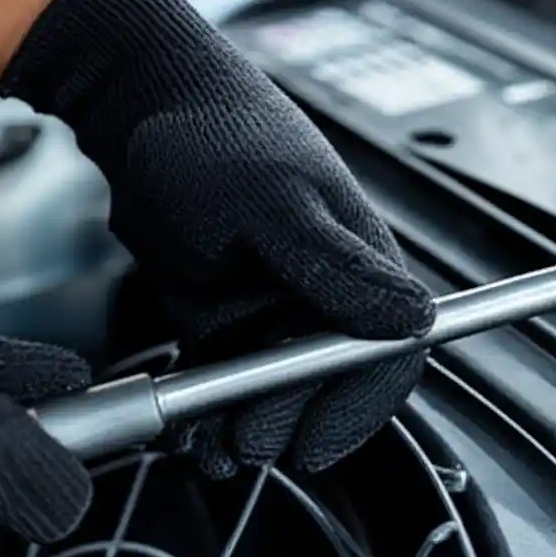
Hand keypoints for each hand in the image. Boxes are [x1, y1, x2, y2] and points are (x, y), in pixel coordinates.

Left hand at [1, 0, 434, 473]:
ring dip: (244, 431)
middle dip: (288, 424)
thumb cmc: (213, 134)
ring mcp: (270, 311)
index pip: (384, 356)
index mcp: (358, 262)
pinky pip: (223, 384)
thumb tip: (415, 319)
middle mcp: (322, 294)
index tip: (315, 445)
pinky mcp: (222, 322)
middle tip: (244, 440)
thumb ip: (341, 267)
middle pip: (325, 388)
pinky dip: (206, 414)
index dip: (357, 409)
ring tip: (208, 449)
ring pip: (273, 396)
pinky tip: (184, 431)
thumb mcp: (276, 203)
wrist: (140, 107)